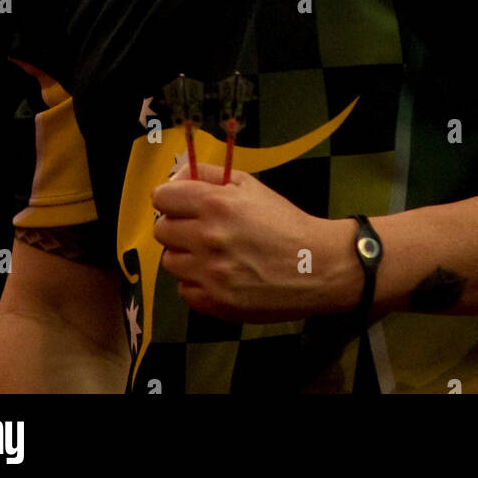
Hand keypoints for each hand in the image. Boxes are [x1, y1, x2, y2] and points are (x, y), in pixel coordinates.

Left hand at [151, 163, 360, 321]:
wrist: (315, 265)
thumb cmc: (283, 222)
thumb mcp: (250, 185)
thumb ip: (209, 174)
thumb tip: (174, 178)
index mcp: (217, 204)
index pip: (162, 197)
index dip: (171, 199)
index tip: (180, 204)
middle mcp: (208, 238)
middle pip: (162, 230)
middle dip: (178, 226)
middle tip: (201, 229)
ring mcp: (209, 274)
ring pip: (170, 261)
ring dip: (186, 256)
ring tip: (213, 255)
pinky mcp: (214, 303)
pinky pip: (184, 290)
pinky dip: (197, 283)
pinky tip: (220, 276)